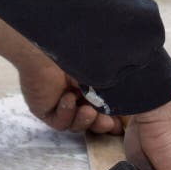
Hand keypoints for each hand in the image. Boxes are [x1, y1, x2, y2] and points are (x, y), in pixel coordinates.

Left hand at [0, 7, 120, 133]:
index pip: (99, 109)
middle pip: (88, 120)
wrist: (53, 45)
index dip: (111, 118)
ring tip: (88, 111)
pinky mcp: (42, 109)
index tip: (120, 124)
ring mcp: (57, 102)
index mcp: (87, 84)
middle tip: (109, 123)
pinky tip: (68, 98)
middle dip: (100, 124)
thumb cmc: (78, 52)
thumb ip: (113, 92)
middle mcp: (72, 93)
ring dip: (84, 121)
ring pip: (74, 124)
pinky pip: (59, 122)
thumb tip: (128, 111)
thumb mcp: (102, 74)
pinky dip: (66, 114)